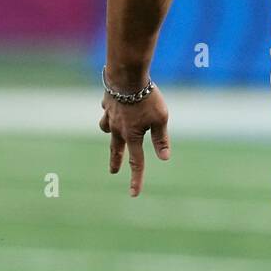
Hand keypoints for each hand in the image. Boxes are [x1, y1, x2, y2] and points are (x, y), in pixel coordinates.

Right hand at [98, 82, 169, 196]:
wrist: (126, 76)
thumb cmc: (147, 98)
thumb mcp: (160, 119)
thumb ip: (161, 139)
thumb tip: (164, 158)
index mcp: (132, 135)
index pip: (136, 162)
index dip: (136, 179)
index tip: (133, 194)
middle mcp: (118, 128)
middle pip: (116, 149)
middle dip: (116, 161)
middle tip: (114, 171)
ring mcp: (110, 115)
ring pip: (106, 129)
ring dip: (110, 134)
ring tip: (112, 134)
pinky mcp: (107, 101)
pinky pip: (106, 110)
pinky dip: (108, 112)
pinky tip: (113, 107)